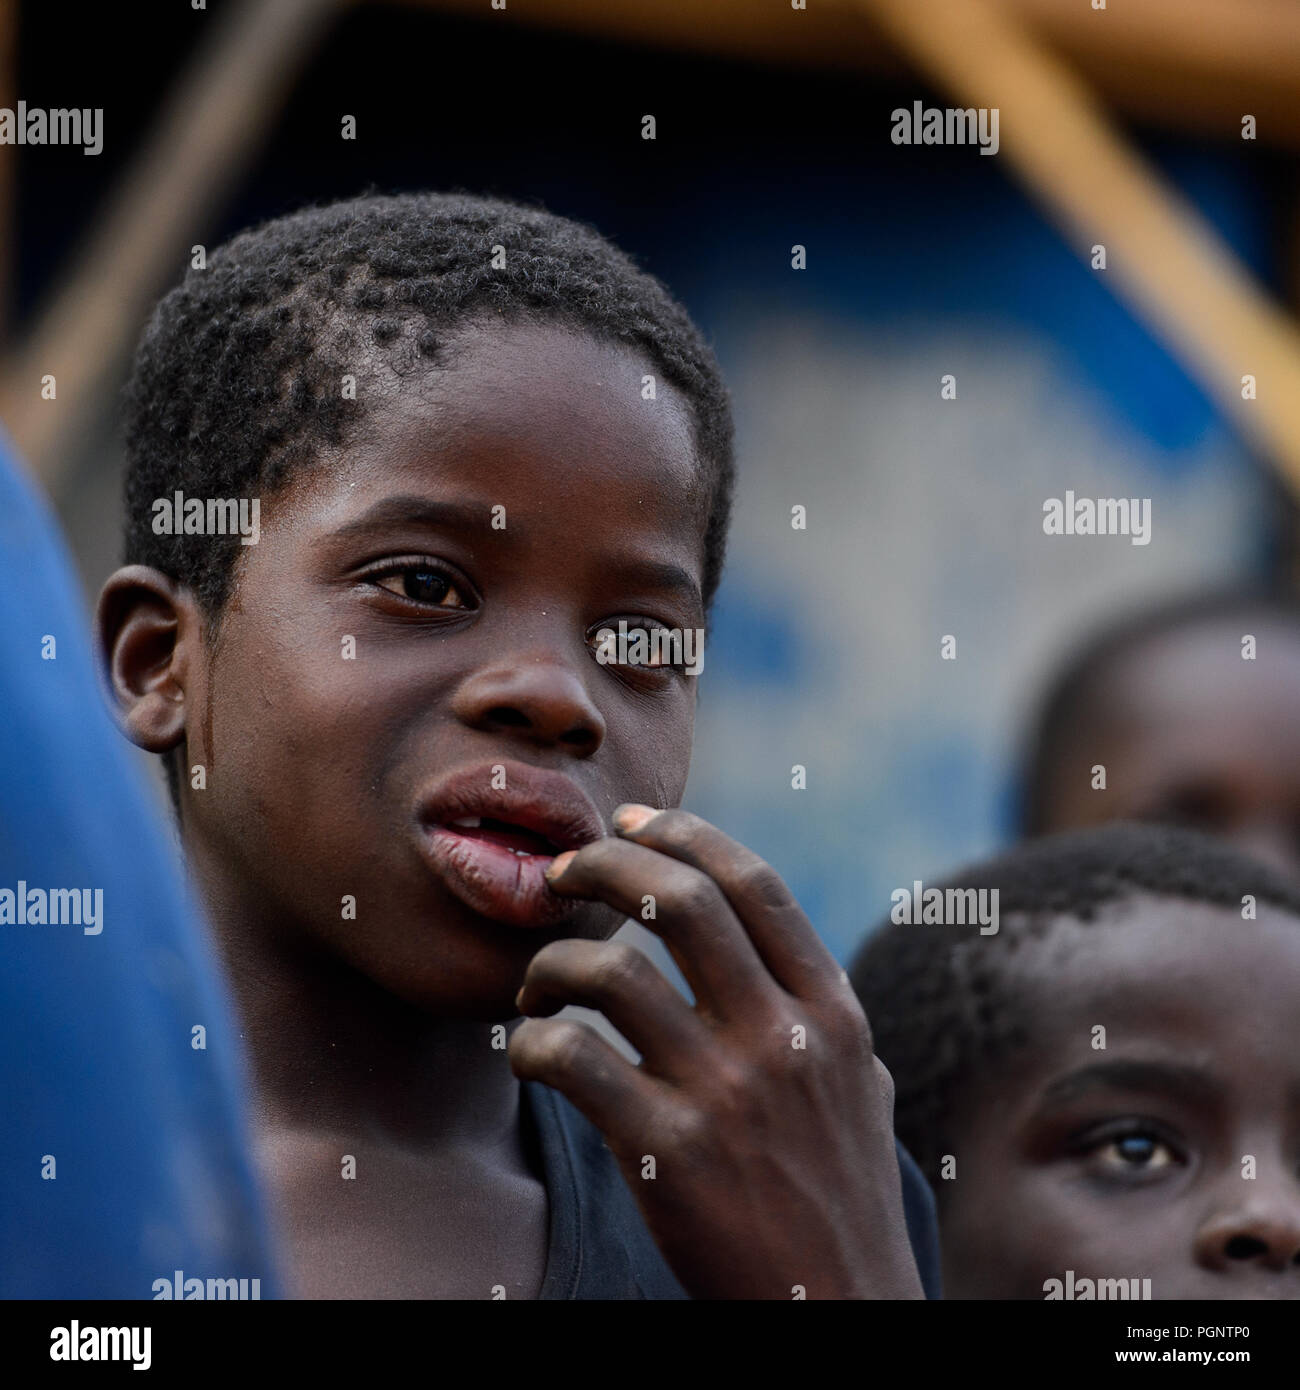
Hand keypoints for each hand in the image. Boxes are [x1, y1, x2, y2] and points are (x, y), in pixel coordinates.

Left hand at [508, 805, 923, 1299]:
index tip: (633, 820)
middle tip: (567, 872)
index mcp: (833, 1012)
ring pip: (613, 973)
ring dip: (554, 962)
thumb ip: (818, 1010)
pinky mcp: (670, 1155)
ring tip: (537, 985)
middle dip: (608, 865)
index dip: (684, 833)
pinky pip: (574, 1058)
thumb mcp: (860, 1085)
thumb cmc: (838, 1195)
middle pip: (682, 901)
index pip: (755, 884)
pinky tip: (528, 1053)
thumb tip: (770, 941)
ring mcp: (728, 1095)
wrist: (837, 1315)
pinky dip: (532, 1040)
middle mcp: (786, 1039)